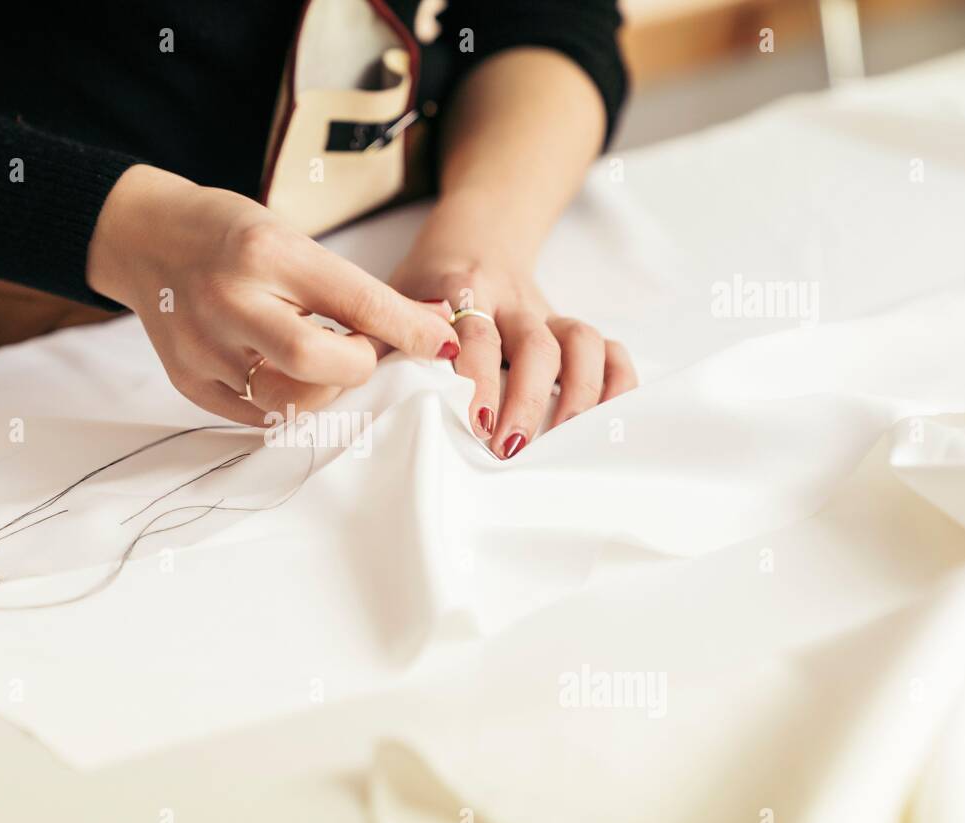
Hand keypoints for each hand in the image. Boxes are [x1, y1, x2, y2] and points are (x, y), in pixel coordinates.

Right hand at [86, 165, 458, 425]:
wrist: (145, 239)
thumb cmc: (231, 237)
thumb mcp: (291, 240)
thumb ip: (354, 290)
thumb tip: (432, 327)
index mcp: (265, 253)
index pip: (357, 302)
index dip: (410, 329)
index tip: (444, 344)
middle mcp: (229, 302)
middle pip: (320, 365)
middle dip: (359, 367)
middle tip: (361, 352)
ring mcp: (203, 349)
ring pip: (292, 401)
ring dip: (323, 389)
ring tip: (317, 357)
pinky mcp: (189, 383)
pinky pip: (259, 417)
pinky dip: (285, 401)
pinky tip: (281, 372)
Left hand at [390, 203, 637, 458]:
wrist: (476, 234)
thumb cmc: (424, 284)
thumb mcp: (388, 298)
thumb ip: (374, 338)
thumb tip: (347, 387)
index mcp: (459, 288)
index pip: (476, 330)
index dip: (479, 373)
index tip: (475, 419)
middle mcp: (510, 298)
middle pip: (536, 343)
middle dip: (528, 398)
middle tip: (509, 447)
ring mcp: (546, 313)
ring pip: (581, 342)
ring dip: (577, 395)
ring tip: (558, 443)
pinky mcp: (570, 326)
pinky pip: (609, 347)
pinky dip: (617, 382)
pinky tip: (605, 421)